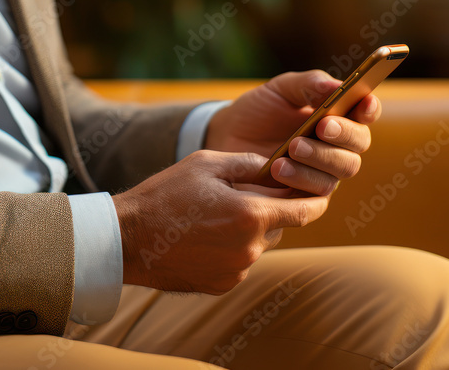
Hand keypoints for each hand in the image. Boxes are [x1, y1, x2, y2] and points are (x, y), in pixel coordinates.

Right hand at [113, 150, 327, 293]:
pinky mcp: (222, 284)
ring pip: (258, 244)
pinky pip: (240, 261)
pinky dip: (232, 247)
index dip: (316, 199)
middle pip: (279, 225)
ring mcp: (236, 270)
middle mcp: (250, 248)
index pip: (305, 210)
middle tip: (243, 193)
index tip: (320, 191)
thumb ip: (248, 163)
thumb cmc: (165, 195)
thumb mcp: (207, 164)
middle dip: (269, 209)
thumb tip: (275, 164)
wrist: (129, 238)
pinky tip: (205, 234)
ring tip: (216, 213)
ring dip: (249, 229)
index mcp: (251, 215)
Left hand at [204, 70, 381, 195]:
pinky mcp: (306, 195)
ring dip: (319, 158)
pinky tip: (278, 168)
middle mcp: (338, 145)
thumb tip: (336, 86)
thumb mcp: (279, 90)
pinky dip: (301, 180)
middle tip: (321, 127)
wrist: (226, 138)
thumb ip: (307, 85)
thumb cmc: (259, 111)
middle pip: (359, 144)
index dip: (370, 108)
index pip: (366, 112)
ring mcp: (325, 171)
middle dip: (343, 134)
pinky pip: (317, 194)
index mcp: (338, 114)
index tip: (363, 103)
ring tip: (291, 148)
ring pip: (341, 171)